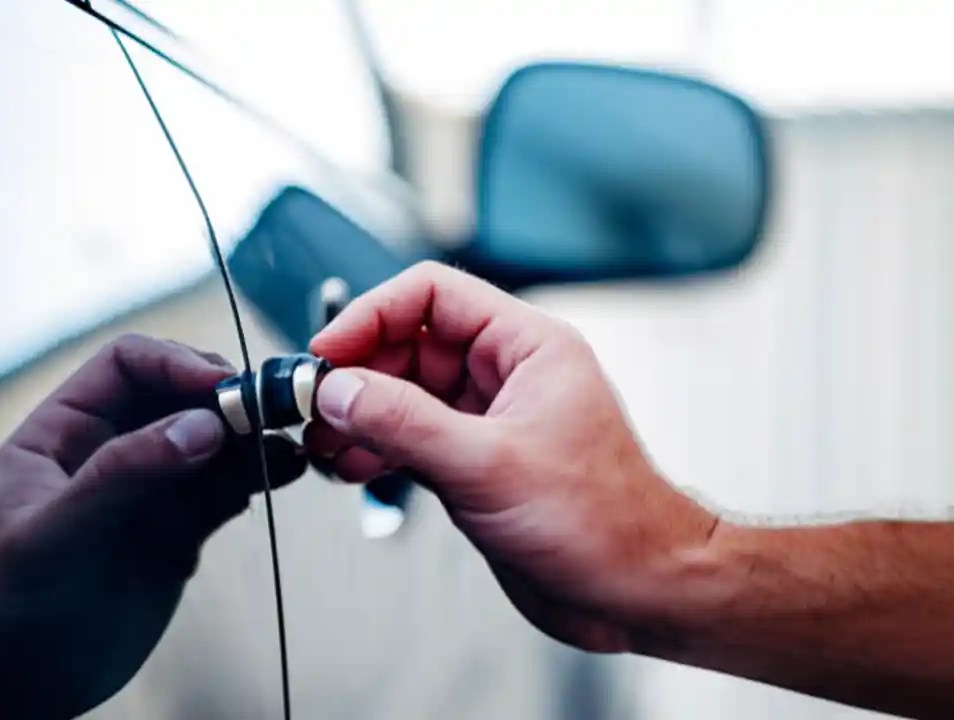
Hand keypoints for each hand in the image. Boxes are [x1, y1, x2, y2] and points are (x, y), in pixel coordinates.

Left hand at [0, 335, 303, 718]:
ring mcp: (148, 492)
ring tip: (293, 439)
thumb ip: (120, 476)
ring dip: (253, 435)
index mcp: (62, 432)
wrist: (10, 690)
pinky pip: (226, 490)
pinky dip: (260, 476)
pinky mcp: (178, 534)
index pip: (126, 366)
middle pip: (181, 396)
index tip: (221, 387)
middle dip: (227, 397)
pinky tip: (288, 470)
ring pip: (214, 441)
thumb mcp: (48, 536)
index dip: (175, 364)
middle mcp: (110, 450)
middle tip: (268, 412)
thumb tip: (200, 426)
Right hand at [306, 263, 717, 653]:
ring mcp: (489, 421)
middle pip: (410, 344)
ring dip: (361, 415)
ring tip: (325, 441)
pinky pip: (412, 438)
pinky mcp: (476, 464)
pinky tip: (353, 466)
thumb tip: (340, 389)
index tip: (331, 350)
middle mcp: (506, 376)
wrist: (636, 591)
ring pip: (405, 395)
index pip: (434, 295)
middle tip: (317, 404)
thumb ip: (404, 422)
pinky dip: (377, 448)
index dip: (374, 315)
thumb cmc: (605, 523)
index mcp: (527, 347)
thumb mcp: (487, 464)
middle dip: (359, 372)